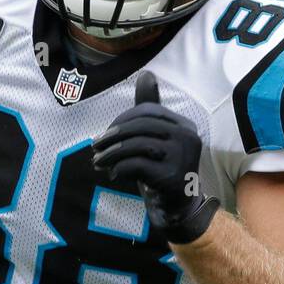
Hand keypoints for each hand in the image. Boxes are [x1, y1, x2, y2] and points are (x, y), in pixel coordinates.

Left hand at [91, 71, 219, 243]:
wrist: (176, 207)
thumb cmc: (161, 169)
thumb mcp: (155, 139)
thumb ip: (149, 111)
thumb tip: (146, 75)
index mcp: (184, 126)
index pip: (148, 112)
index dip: (122, 119)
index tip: (105, 135)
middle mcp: (187, 138)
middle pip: (141, 126)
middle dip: (113, 136)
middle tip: (95, 147)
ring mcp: (182, 157)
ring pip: (137, 145)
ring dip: (111, 154)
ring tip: (98, 162)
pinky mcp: (171, 176)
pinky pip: (137, 165)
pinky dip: (119, 168)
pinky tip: (113, 174)